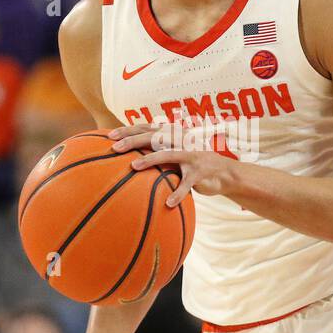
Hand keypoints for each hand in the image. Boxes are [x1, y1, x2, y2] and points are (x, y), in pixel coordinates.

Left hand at [108, 123, 237, 206]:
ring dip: (151, 160)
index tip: (110, 136)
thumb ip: (156, 149)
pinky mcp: (200, 172)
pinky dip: (178, 193)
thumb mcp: (175, 152)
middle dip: (133, 140)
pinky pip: (186, 183)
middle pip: (154, 137)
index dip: (129, 130)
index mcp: (173, 134)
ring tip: (134, 166)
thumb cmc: (191, 163)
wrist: (223, 172)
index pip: (147, 128)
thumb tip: (128, 153)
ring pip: (168, 155)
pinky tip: (167, 204)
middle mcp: (181, 140)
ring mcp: (191, 155)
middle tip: (114, 148)